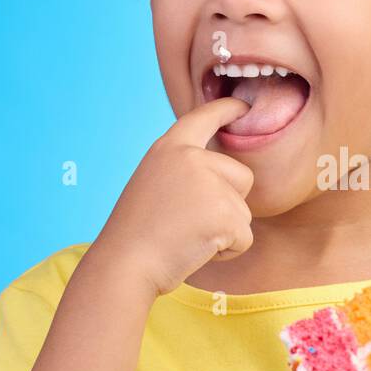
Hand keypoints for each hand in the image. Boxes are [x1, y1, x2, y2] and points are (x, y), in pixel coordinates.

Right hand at [91, 96, 254, 299]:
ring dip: (225, 231)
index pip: (203, 118)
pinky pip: (245, 237)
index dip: (226, 110)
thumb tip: (219, 177)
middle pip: (242, 177)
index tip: (242, 106)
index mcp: (170, 148)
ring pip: (244, 211)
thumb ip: (185, 172)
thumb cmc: (136, 235)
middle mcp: (192, 158)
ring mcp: (211, 184)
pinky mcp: (225, 214)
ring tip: (187, 237)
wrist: (125, 265)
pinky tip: (196, 250)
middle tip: (187, 223)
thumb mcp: (155, 185)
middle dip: (228, 204)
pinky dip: (228, 251)